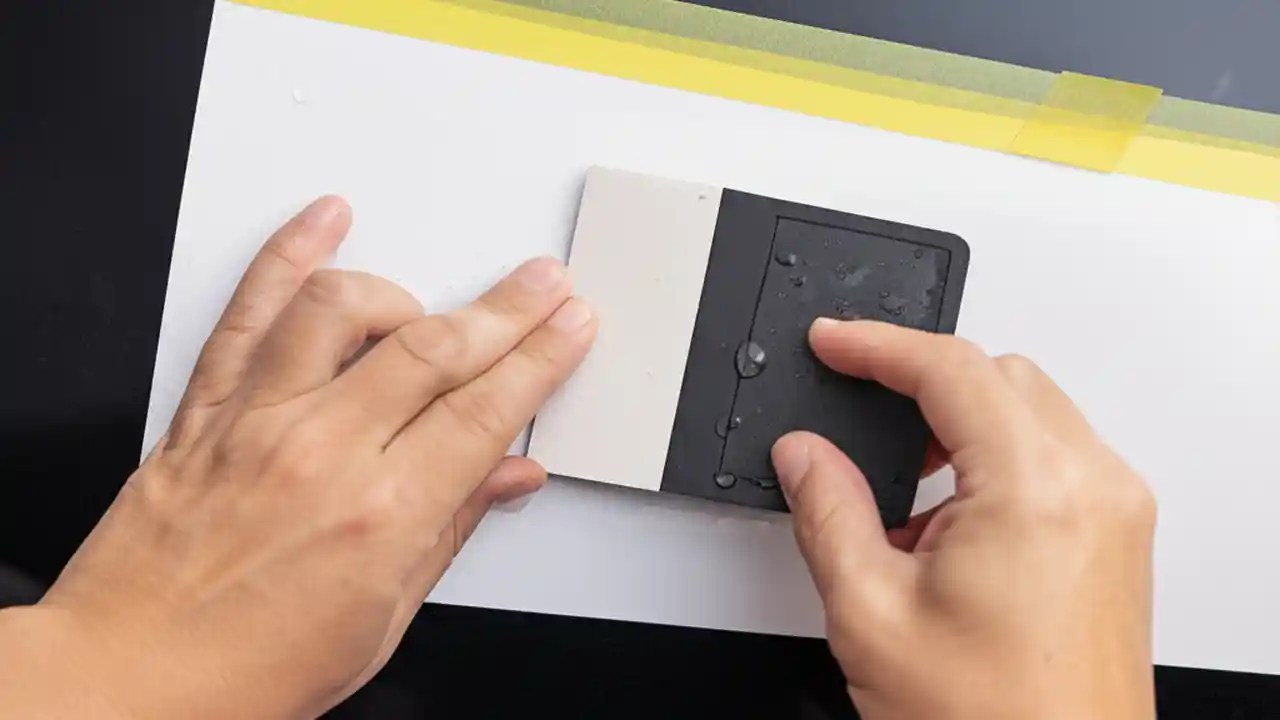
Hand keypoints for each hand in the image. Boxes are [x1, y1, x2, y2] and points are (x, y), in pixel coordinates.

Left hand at [0, 196, 596, 718]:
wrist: (126, 684)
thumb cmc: (246, 676)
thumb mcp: (382, 620)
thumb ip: (450, 529)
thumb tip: (507, 478)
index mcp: (379, 518)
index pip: (485, 411)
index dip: (541, 360)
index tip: (570, 328)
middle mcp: (319, 455)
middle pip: (434, 350)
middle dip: (506, 310)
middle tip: (542, 286)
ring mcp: (256, 423)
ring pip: (343, 311)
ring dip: (406, 291)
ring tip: (433, 304)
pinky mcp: (204, 412)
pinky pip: (247, 313)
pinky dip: (287, 255)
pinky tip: (322, 224)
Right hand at [773, 319, 1155, 719]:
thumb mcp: (873, 614)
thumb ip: (828, 512)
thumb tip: (804, 453)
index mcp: (1033, 492)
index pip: (951, 370)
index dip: (878, 344)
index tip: (833, 341)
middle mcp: (1092, 488)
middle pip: (998, 376)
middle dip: (920, 381)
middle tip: (855, 406)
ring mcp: (1114, 511)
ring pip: (1028, 410)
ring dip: (957, 423)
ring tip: (898, 490)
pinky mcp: (1116, 536)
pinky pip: (1051, 457)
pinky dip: (993, 460)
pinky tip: (944, 520)